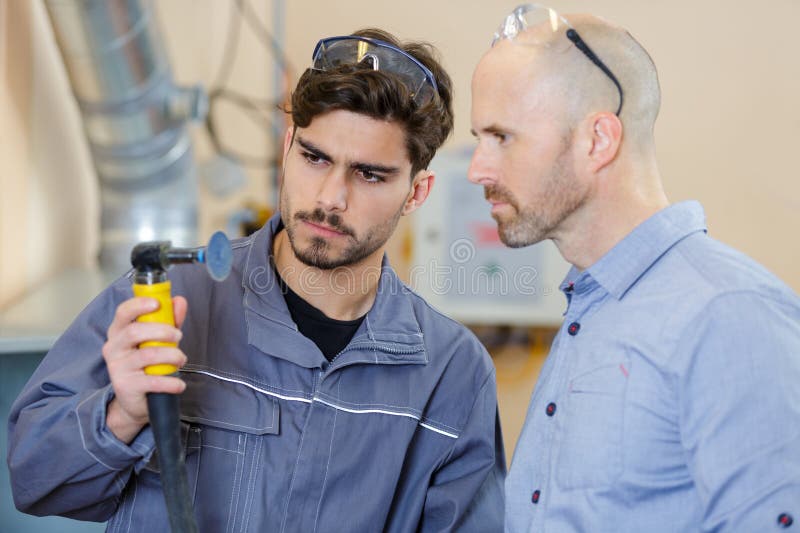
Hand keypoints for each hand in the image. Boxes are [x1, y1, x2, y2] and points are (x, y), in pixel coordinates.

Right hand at [102, 296, 188, 443]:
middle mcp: (113, 348)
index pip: (122, 313)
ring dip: (172, 355)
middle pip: (135, 332)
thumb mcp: (159, 339)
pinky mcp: (126, 387)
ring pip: (148, 355)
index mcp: (118, 332)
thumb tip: (179, 301)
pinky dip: (172, 382)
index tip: (157, 303)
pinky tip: (179, 384)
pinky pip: (154, 381)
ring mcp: (118, 368)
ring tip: (181, 359)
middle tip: (179, 336)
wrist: (135, 401)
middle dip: (163, 331)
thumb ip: (169, 320)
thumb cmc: (147, 364)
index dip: (138, 305)